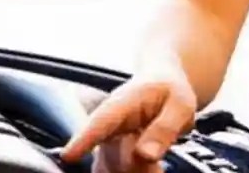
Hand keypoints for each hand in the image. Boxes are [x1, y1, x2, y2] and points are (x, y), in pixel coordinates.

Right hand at [61, 63, 198, 172]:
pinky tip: (150, 168)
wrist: (161, 84)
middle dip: (136, 166)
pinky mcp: (107, 158)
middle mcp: (106, 125)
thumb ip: (164, 128)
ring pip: (113, 169)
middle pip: (112, 157)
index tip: (69, 155)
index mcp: (121, 104)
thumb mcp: (180, 104)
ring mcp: (104, 143)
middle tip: (158, 165)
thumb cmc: (170, 92)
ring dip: (137, 172)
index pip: (99, 122)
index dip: (83, 140)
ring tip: (157, 164)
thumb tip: (146, 155)